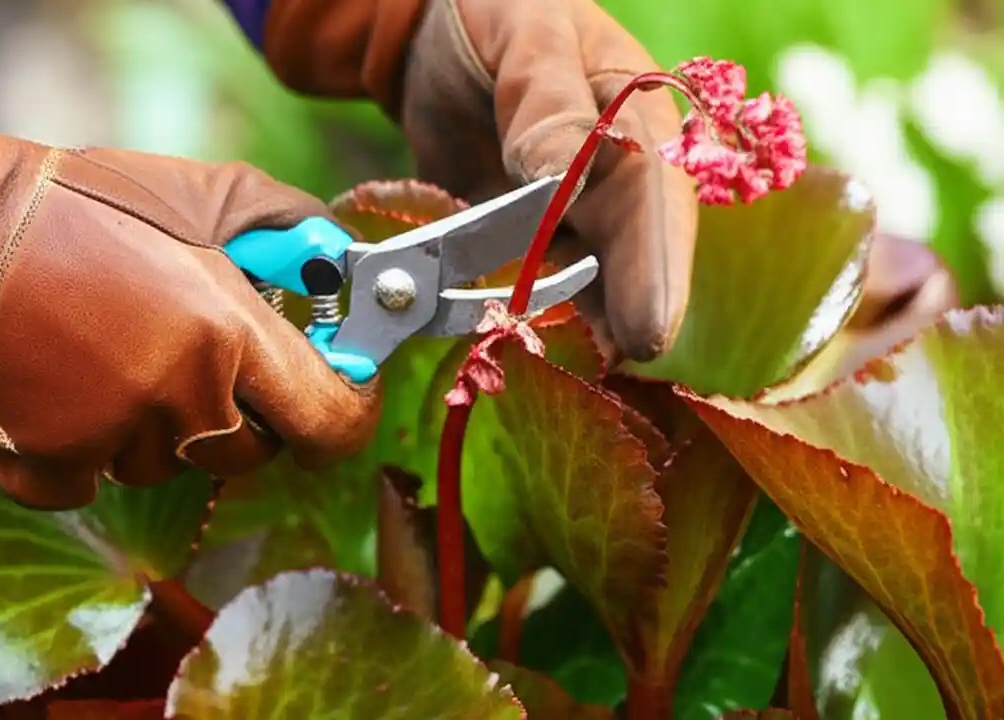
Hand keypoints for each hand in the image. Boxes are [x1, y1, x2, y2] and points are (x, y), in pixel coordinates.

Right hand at [0, 74, 380, 509]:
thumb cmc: (74, 207)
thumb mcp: (201, 192)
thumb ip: (285, 226)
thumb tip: (332, 262)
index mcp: (227, 337)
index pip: (330, 424)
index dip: (347, 414)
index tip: (341, 393)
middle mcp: (179, 403)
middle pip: (255, 450)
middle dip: (250, 410)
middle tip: (210, 353)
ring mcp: (113, 444)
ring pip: (175, 463)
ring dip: (166, 422)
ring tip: (119, 348)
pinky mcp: (52, 472)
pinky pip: (101, 478)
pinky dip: (94, 443)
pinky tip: (69, 384)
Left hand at [262, 0, 697, 361]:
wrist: (438, 37)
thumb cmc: (492, 16)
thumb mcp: (524, 36)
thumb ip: (545, 102)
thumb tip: (561, 176)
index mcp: (636, 121)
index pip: (656, 198)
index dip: (657, 267)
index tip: (649, 328)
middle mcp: (619, 179)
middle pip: (639, 254)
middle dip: (637, 312)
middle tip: (627, 364)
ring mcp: (579, 216)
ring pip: (598, 281)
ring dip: (595, 326)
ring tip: (593, 373)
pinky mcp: (535, 242)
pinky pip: (544, 286)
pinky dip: (542, 317)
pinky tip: (541, 350)